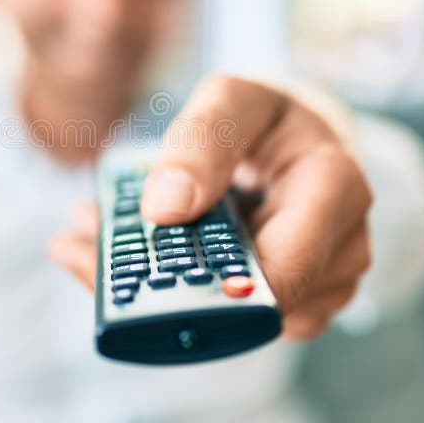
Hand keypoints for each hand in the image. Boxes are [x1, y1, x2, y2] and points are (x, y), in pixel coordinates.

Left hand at [47, 75, 372, 338]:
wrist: (289, 145)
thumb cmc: (265, 119)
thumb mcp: (231, 101)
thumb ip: (201, 141)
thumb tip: (166, 208)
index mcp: (337, 188)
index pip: (286, 263)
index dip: (215, 286)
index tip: (142, 273)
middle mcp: (340, 248)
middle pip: (247, 302)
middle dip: (161, 286)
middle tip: (82, 250)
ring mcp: (320, 286)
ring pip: (231, 320)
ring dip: (153, 290)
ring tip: (91, 243)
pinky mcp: (293, 306)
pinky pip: (229, 319)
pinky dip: (170, 293)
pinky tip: (126, 258)